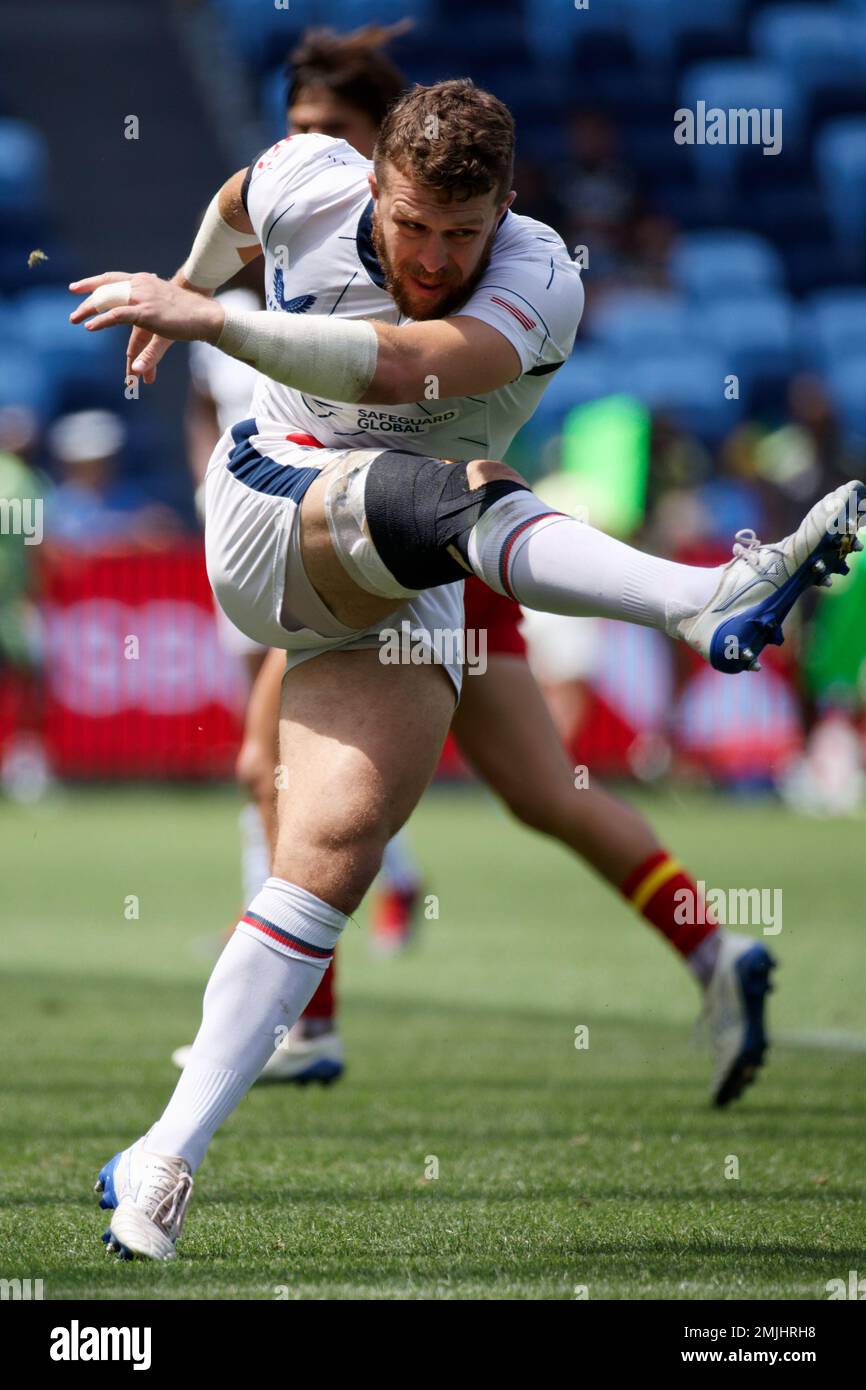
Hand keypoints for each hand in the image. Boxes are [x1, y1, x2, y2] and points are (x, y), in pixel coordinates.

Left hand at [68, 272, 224, 383]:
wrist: (205, 314)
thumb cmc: (188, 311)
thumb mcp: (163, 304)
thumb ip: (150, 306)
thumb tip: (145, 314)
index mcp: (143, 280)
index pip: (112, 278)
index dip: (92, 282)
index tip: (76, 287)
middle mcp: (139, 285)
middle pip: (105, 288)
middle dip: (86, 298)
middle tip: (74, 312)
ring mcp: (142, 298)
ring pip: (107, 300)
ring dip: (88, 310)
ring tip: (75, 319)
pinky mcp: (145, 313)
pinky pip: (117, 315)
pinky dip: (102, 320)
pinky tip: (91, 326)